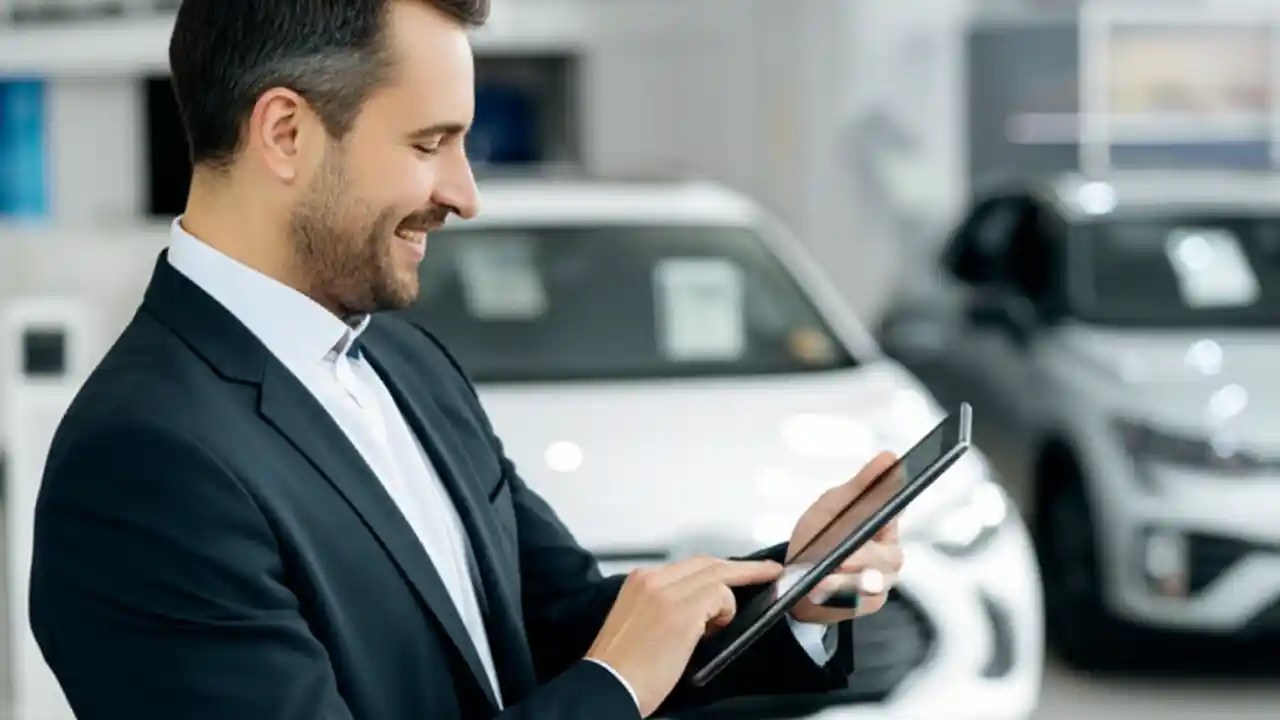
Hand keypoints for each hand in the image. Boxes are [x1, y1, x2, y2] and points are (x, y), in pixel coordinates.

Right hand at [586, 556, 782, 716]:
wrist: (607, 685)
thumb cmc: (621, 666)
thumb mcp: (637, 623)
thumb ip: (663, 606)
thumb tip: (699, 611)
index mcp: (640, 581)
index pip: (688, 565)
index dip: (718, 568)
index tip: (737, 571)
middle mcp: (653, 580)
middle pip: (707, 563)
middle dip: (742, 568)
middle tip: (768, 571)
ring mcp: (668, 593)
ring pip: (718, 575)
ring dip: (733, 596)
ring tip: (727, 621)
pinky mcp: (683, 612)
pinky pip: (720, 596)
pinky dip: (725, 612)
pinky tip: (714, 632)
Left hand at [787, 451, 905, 624]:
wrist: (797, 578)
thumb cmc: (819, 537)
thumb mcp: (833, 505)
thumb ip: (862, 485)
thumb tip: (890, 458)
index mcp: (883, 521)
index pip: (897, 509)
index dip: (895, 506)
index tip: (881, 507)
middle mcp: (889, 550)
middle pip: (889, 554)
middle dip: (863, 556)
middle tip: (842, 557)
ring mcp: (882, 579)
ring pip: (876, 580)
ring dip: (847, 579)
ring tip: (823, 579)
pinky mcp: (871, 602)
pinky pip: (863, 600)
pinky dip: (841, 596)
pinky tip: (823, 592)